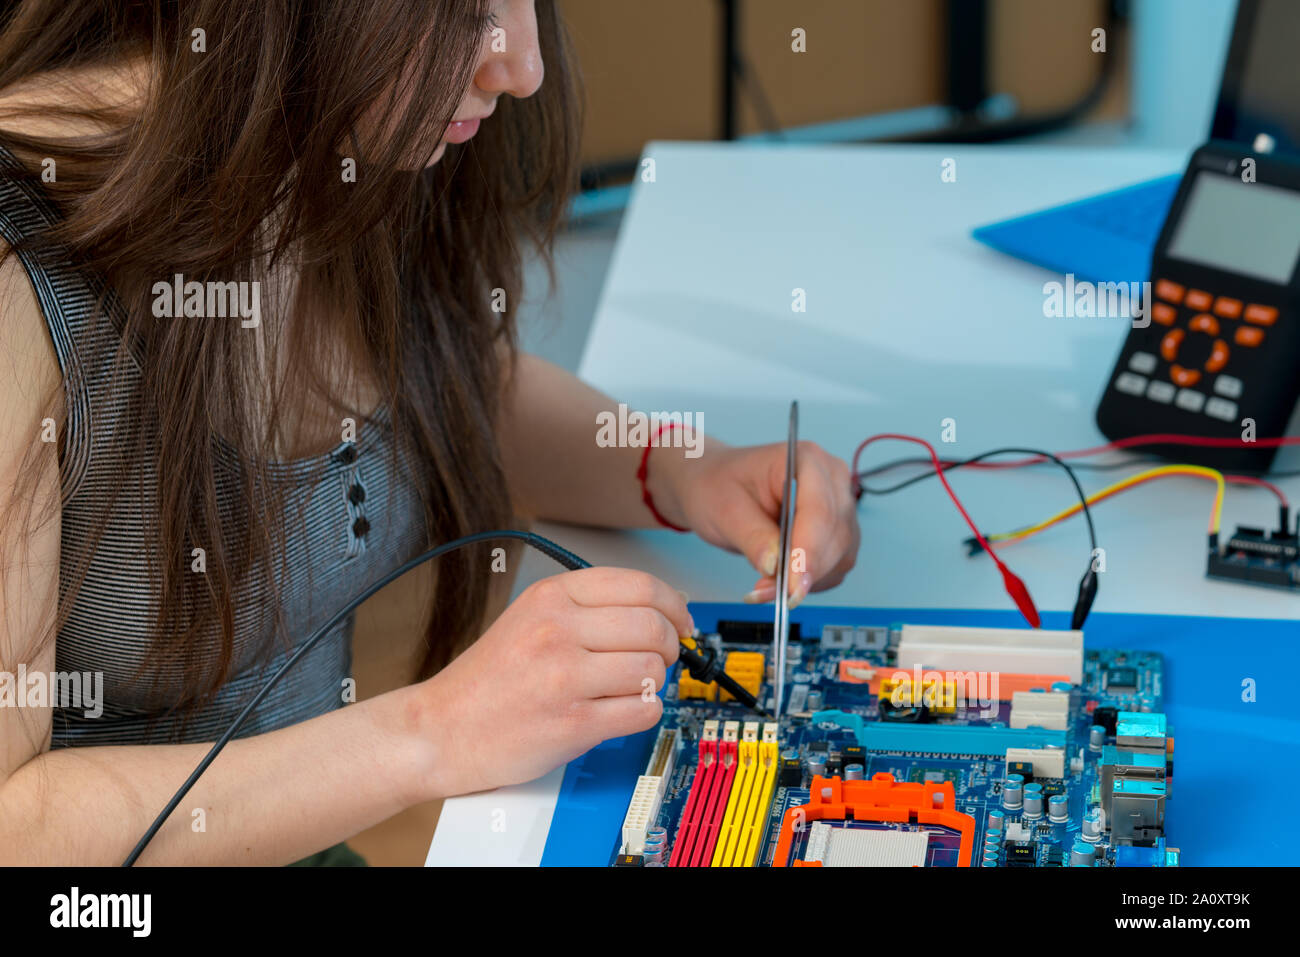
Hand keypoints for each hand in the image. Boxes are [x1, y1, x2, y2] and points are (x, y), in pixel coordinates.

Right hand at [416, 567, 690, 794]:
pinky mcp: (573, 722)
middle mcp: (558, 630)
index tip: (680, 622)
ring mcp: (565, 677)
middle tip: (662, 658)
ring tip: (632, 687)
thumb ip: (587, 609)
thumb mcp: (529, 617)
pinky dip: (645, 712)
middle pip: (653, 625)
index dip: (673, 605)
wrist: (440, 730)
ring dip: (654, 681)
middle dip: (670, 645)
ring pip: (652, 668)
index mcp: (551, 597)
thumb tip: (657, 610)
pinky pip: (642, 710)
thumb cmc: (488, 680)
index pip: (640, 585)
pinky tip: (623, 711)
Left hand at [650, 439, 859, 605]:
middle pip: (836, 535)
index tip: (793, 585)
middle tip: (767, 591)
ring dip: (807, 580)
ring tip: (765, 587)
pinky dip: (810, 582)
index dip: (809, 551)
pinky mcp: (836, 533)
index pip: (819, 510)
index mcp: (805, 459)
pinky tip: (780, 581)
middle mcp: (830, 480)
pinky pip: (835, 566)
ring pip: (840, 555)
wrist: (715, 486)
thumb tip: (775, 566)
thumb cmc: (719, 485)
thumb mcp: (725, 509)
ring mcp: (838, 506)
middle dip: (803, 571)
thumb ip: (753, 537)